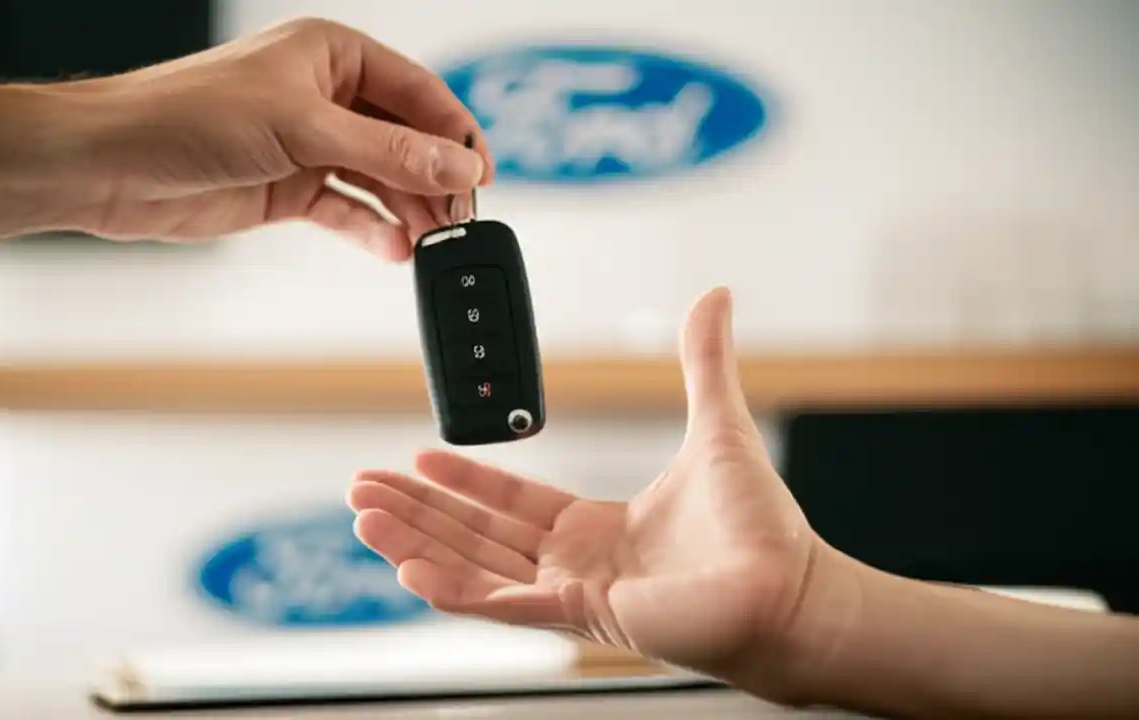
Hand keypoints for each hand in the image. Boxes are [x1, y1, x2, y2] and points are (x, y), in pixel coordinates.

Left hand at [70, 17, 490, 260]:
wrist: (110, 166)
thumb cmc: (186, 116)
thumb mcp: (301, 128)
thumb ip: (386, 150)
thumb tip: (455, 164)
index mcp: (331, 54)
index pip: (418, 91)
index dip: (454, 134)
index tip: (480, 177)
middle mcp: (324, 96)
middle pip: (404, 138)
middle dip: (433, 180)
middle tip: (459, 222)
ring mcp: (307, 144)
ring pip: (379, 177)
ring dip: (407, 210)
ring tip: (432, 244)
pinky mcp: (288, 188)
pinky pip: (346, 209)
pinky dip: (370, 229)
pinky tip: (393, 249)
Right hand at [347, 288, 823, 693]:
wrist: (791, 591)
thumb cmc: (763, 526)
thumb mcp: (715, 424)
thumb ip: (703, 360)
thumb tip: (714, 293)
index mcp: (600, 529)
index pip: (512, 502)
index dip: (463, 481)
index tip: (419, 456)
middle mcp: (579, 565)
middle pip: (476, 534)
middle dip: (416, 510)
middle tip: (362, 487)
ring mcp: (574, 594)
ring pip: (474, 566)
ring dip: (416, 540)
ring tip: (364, 515)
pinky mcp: (580, 616)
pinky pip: (499, 605)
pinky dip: (450, 588)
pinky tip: (407, 565)